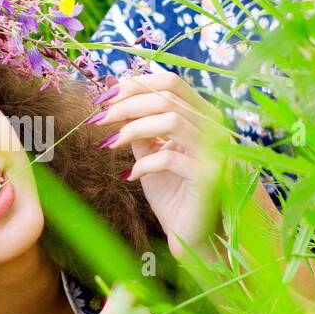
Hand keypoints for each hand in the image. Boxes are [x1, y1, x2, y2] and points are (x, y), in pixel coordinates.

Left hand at [89, 71, 223, 257]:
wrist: (187, 231)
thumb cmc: (171, 190)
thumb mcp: (150, 150)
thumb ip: (137, 123)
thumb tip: (110, 90)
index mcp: (203, 115)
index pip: (171, 82)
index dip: (135, 84)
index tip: (104, 97)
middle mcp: (214, 128)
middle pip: (167, 97)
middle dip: (127, 105)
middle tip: (99, 119)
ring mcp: (215, 151)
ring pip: (171, 121)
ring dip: (133, 129)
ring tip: (111, 143)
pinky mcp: (209, 176)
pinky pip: (169, 158)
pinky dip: (143, 163)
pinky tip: (131, 175)